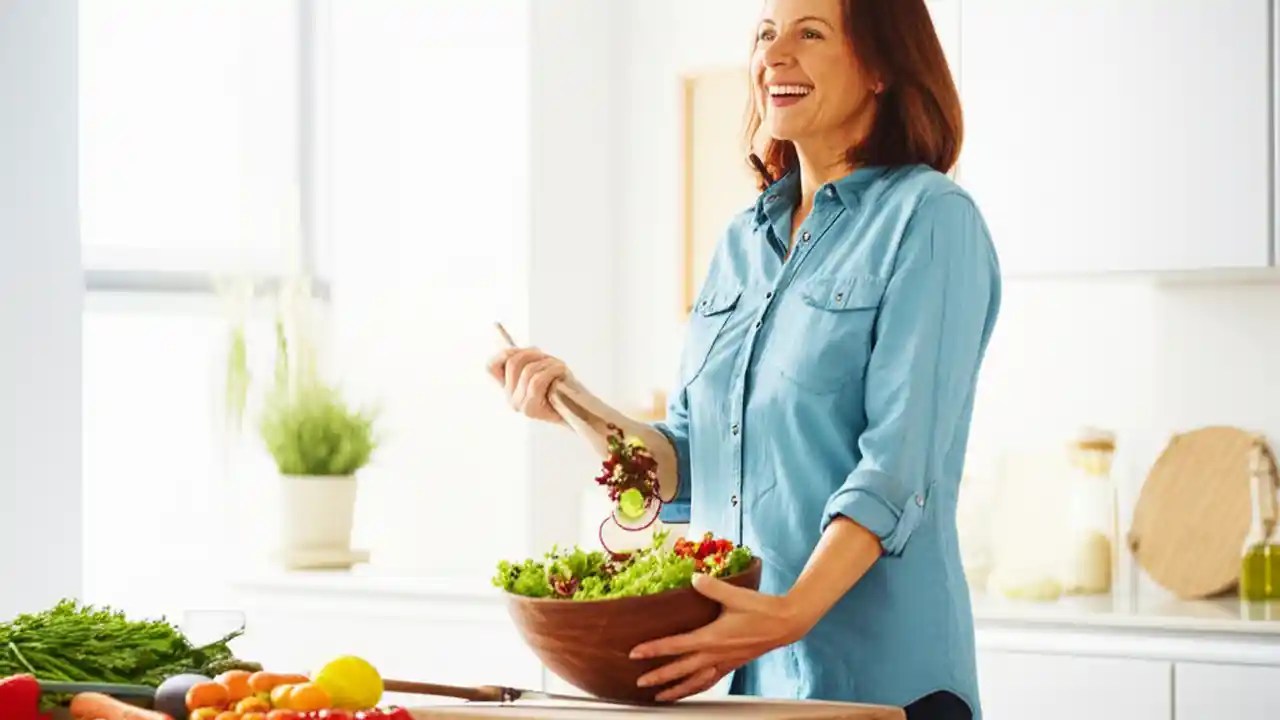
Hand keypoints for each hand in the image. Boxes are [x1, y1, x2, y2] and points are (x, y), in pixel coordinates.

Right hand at [486, 346, 568, 423]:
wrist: (579, 410)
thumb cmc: (563, 387)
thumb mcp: (544, 368)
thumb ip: (530, 360)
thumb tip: (519, 347)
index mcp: (509, 387)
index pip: (491, 367)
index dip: (503, 353)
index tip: (519, 348)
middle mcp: (510, 398)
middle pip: (513, 363)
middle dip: (532, 353)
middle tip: (546, 356)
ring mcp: (518, 404)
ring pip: (528, 371)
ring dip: (547, 362)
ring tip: (559, 366)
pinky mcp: (530, 409)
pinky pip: (537, 381)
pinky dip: (552, 370)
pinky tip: (562, 370)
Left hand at [629, 574, 806, 701]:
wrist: (785, 624)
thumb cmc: (761, 609)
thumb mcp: (736, 594)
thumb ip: (712, 587)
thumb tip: (694, 578)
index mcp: (712, 637)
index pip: (677, 646)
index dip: (654, 649)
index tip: (635, 653)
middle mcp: (715, 654)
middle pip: (681, 670)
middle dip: (659, 677)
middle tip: (639, 683)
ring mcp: (724, 662)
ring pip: (695, 682)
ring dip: (676, 690)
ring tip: (660, 697)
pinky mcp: (732, 665)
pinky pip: (709, 681)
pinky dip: (696, 688)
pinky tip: (689, 690)